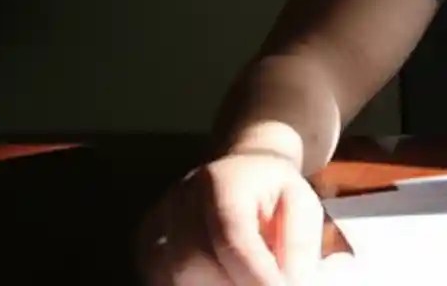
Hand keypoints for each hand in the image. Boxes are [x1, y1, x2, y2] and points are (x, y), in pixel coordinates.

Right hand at [137, 152, 323, 285]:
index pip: (230, 238)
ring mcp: (156, 221)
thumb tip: (292, 285)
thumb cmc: (275, 193)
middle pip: (193, 263)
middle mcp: (180, 198)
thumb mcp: (302, 206)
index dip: (255, 276)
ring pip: (173, 277)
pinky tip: (221, 279)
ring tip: (246, 279)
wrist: (243, 172)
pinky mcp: (145, 244)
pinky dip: (194, 285)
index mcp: (221, 181)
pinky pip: (160, 279)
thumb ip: (297, 244)